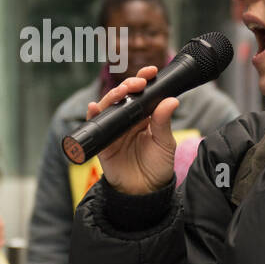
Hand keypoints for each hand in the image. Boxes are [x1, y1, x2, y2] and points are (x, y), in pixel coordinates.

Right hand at [86, 65, 178, 195]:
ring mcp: (114, 129)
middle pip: (123, 95)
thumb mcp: (165, 143)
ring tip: (121, 92)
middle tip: (137, 83)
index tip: (151, 71)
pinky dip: (93, 114)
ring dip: (113, 96)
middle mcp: (128, 119)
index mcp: (145, 117)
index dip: (144, 79)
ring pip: (109, 106)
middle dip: (129, 85)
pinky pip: (95, 125)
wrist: (145, 192)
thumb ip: (164, 122)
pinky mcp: (103, 141)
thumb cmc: (157, 167)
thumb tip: (171, 99)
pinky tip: (95, 107)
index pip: (143, 93)